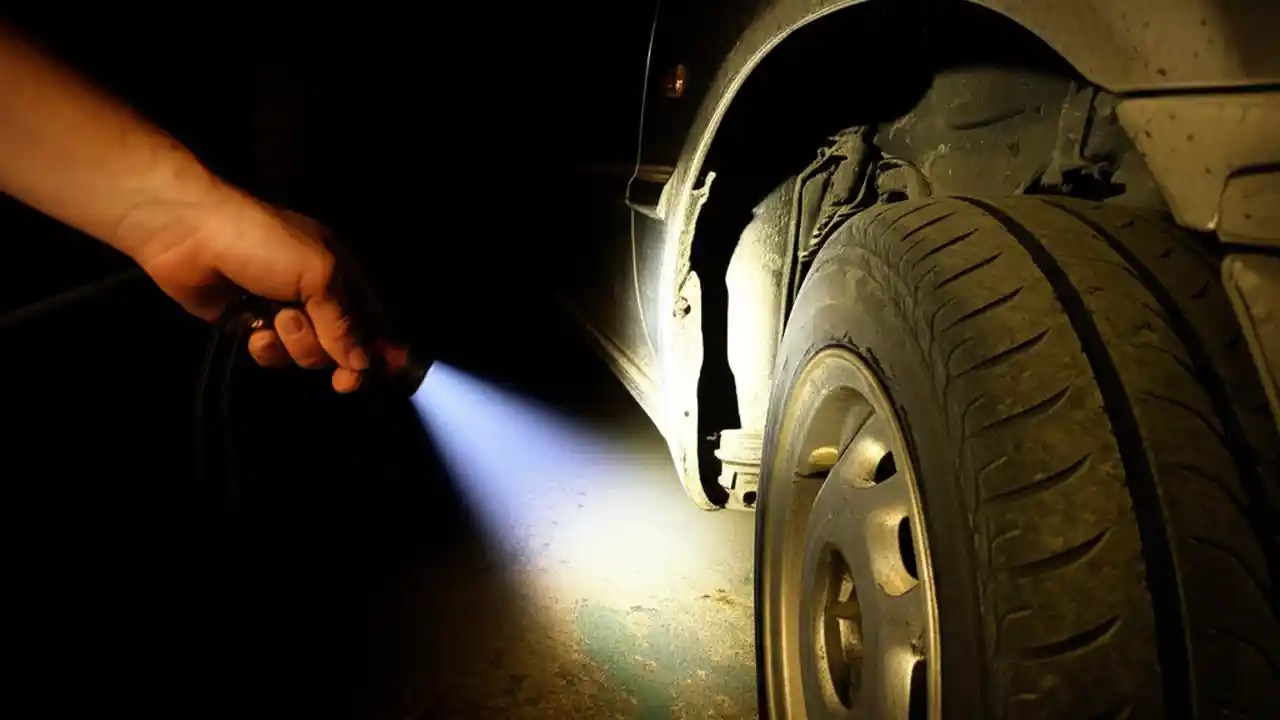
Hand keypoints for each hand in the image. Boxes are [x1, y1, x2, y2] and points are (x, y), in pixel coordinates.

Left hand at [131, 188, 369, 392]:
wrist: (191, 235)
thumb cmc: (265, 245)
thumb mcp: (319, 275)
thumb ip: (344, 323)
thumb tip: (362, 365)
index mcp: (341, 273)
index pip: (373, 318)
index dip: (381, 346)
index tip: (383, 375)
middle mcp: (317, 295)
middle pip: (343, 344)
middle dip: (329, 347)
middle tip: (322, 357)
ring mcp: (284, 312)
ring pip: (307, 353)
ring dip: (293, 343)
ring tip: (272, 318)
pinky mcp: (253, 326)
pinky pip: (273, 356)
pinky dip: (265, 347)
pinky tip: (251, 328)